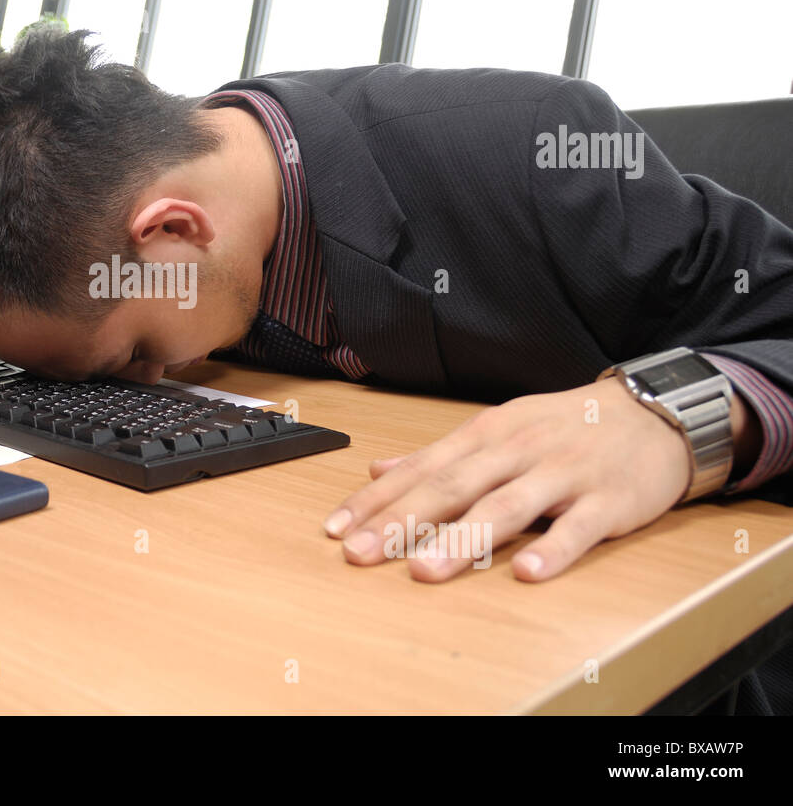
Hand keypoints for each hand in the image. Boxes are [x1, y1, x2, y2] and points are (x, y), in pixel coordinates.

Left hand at [322, 377, 746, 581]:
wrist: (653, 415)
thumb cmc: (564, 428)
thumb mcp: (497, 429)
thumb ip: (437, 455)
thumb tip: (378, 470)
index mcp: (485, 435)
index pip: (420, 470)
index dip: (376, 501)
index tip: (336, 529)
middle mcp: (517, 451)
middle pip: (452, 487)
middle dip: (401, 521)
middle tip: (360, 552)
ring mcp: (563, 475)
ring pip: (507, 507)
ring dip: (463, 539)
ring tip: (424, 570)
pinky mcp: (608, 501)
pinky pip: (578, 528)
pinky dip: (554, 550)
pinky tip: (528, 575)